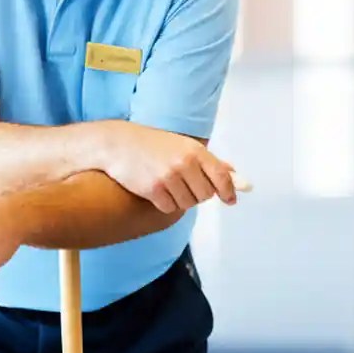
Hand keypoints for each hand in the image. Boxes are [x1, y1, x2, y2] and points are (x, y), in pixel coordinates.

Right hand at [102, 122, 237, 212]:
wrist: (118, 144)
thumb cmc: (153, 144)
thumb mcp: (183, 145)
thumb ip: (209, 162)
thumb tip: (235, 175)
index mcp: (194, 151)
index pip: (221, 176)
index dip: (228, 190)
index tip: (230, 200)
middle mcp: (184, 163)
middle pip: (205, 195)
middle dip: (197, 194)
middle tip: (184, 184)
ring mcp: (168, 177)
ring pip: (187, 204)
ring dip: (180, 199)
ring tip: (168, 184)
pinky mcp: (152, 190)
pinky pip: (169, 208)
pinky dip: (165, 203)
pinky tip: (156, 190)